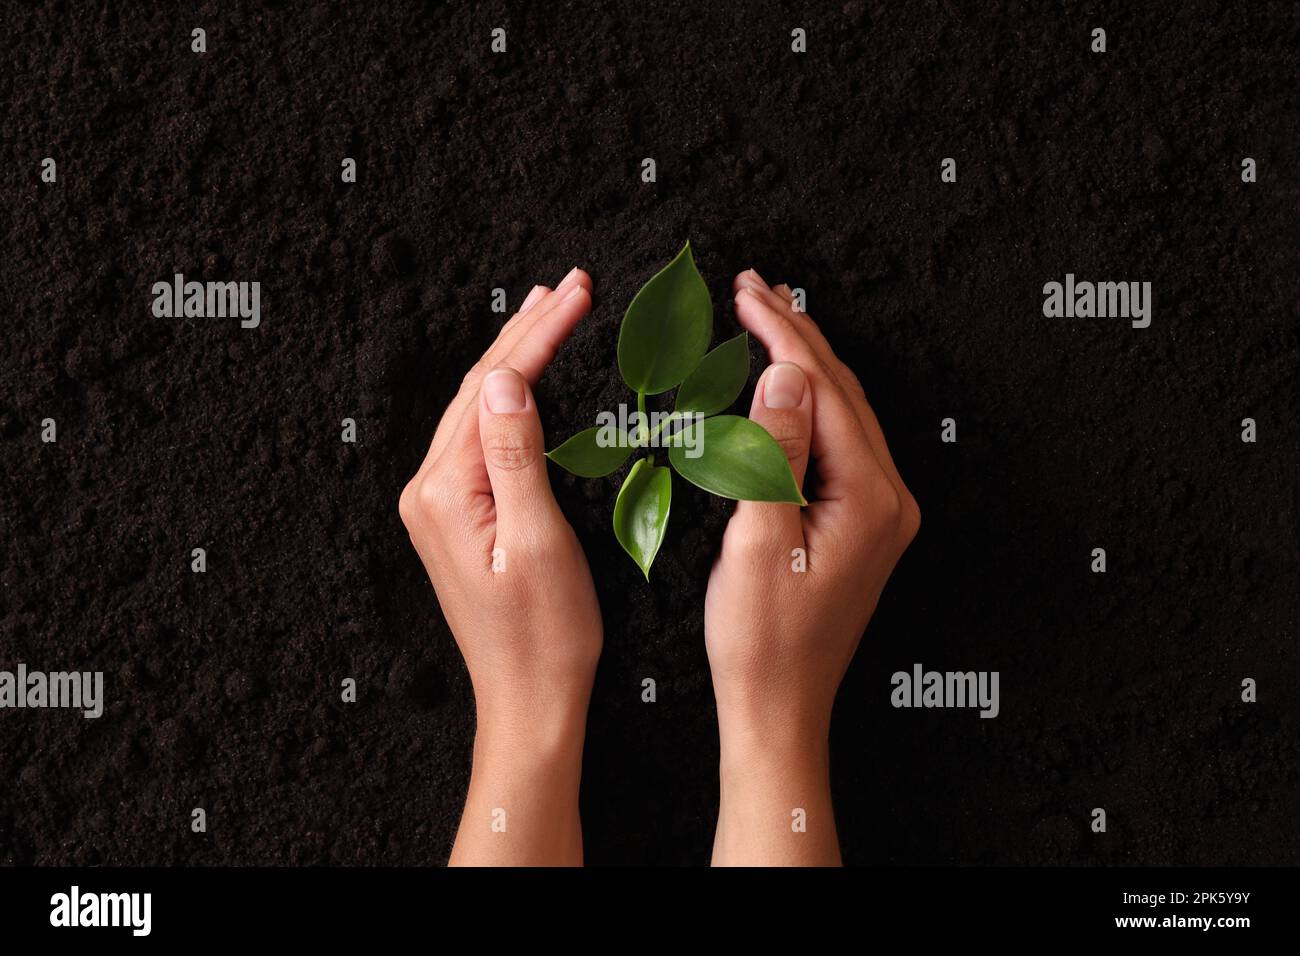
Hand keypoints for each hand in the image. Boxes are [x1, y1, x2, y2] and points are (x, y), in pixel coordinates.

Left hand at [399, 268, 600, 865]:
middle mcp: (430, 491)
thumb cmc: (544, 635)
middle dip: (526, 333)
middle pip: (477, 390)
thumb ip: (515, 456)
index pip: (493, 389)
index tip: (577, 293)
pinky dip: (509, 400)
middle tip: (570, 285)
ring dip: (516, 359)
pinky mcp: (457, 518)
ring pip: (477, 410)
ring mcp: (439, 505)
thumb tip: (502, 381)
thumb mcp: (538, 541)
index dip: (538, 335)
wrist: (529, 700)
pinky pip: (481, 440)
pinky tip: (527, 381)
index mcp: (444, 492)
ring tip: (550, 312)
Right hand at [705, 270, 919, 865]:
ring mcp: (881, 511)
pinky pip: (840, 441)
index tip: (743, 292)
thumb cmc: (760, 639)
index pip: (823, 390)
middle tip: (751, 286)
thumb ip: (775, 453)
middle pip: (843, 391)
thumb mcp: (756, 543)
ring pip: (845, 412)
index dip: (781, 334)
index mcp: (869, 498)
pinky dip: (809, 402)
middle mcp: (889, 498)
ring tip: (766, 315)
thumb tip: (784, 375)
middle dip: (795, 333)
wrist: (780, 705)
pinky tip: (785, 385)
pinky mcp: (864, 524)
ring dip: (804, 362)